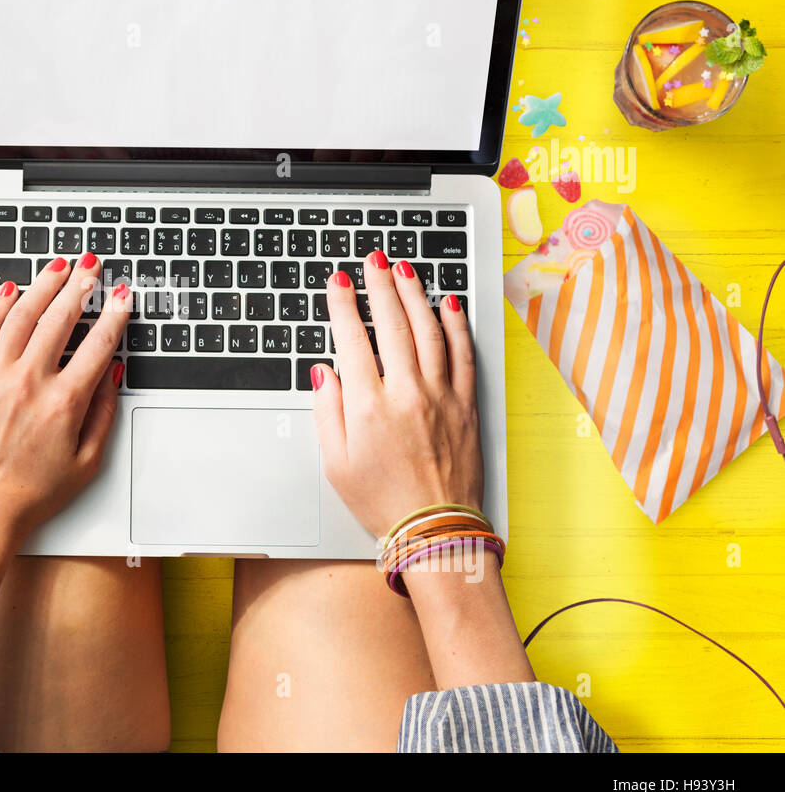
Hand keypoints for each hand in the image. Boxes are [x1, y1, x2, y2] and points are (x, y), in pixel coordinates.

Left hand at [0, 252, 131, 545]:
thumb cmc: (32, 494)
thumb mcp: (87, 462)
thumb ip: (104, 413)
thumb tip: (113, 374)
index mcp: (64, 403)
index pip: (98, 343)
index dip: (114, 314)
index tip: (122, 295)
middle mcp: (29, 383)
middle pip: (60, 318)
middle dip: (80, 286)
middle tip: (90, 267)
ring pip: (22, 315)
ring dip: (43, 285)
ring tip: (58, 267)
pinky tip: (12, 290)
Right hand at [310, 250, 481, 537]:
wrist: (435, 531)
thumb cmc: (382, 502)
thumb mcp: (336, 464)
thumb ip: (328, 412)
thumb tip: (325, 372)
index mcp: (369, 407)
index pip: (353, 339)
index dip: (342, 304)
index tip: (338, 281)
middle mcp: (406, 394)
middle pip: (393, 325)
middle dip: (380, 285)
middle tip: (374, 260)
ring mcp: (441, 397)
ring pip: (429, 331)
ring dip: (416, 295)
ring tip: (405, 270)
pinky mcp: (465, 405)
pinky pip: (463, 355)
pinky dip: (456, 325)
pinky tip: (448, 304)